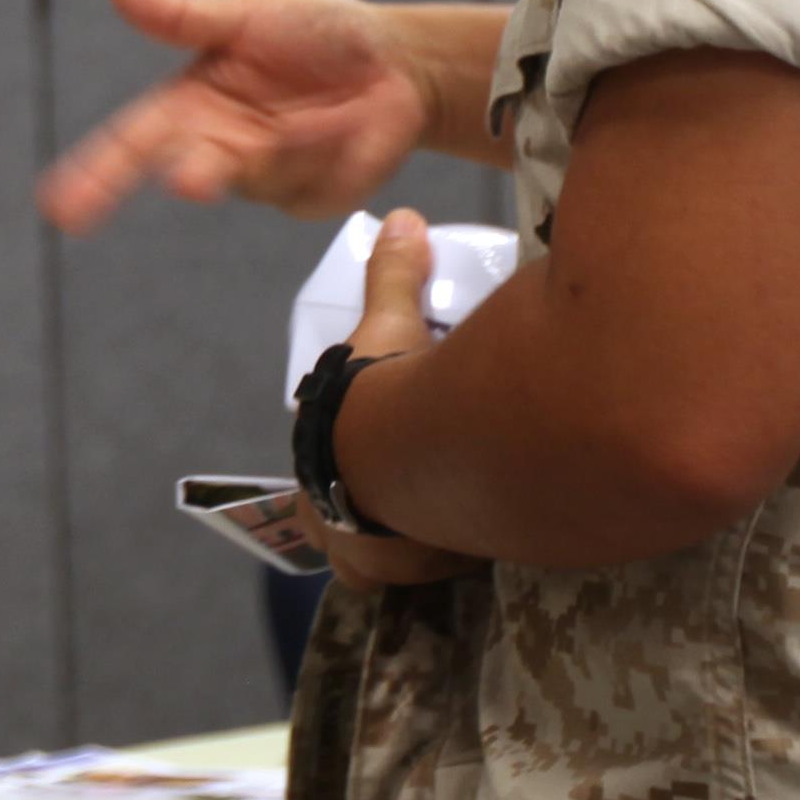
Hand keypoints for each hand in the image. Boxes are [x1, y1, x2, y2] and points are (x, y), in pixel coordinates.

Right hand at [39, 0, 427, 230]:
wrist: (397, 61)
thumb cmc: (315, 33)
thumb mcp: (247, 15)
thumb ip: (180, 14)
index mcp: (190, 106)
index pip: (129, 145)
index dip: (93, 175)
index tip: (60, 205)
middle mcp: (218, 148)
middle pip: (185, 174)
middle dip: (191, 176)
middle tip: (189, 178)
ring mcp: (264, 178)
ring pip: (259, 176)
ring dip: (289, 142)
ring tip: (327, 109)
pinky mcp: (309, 198)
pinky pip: (308, 183)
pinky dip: (331, 149)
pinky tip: (350, 125)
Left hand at [314, 209, 477, 586]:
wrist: (417, 454)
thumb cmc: (385, 394)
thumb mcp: (388, 328)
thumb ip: (392, 278)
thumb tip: (400, 220)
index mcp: (317, 471)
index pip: (321, 492)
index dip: (348, 481)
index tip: (382, 468)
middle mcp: (338, 529)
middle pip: (351, 544)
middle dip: (375, 528)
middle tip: (418, 502)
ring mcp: (382, 561)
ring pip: (390, 568)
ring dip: (414, 551)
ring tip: (455, 526)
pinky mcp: (430, 577)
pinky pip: (439, 580)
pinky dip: (456, 564)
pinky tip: (482, 545)